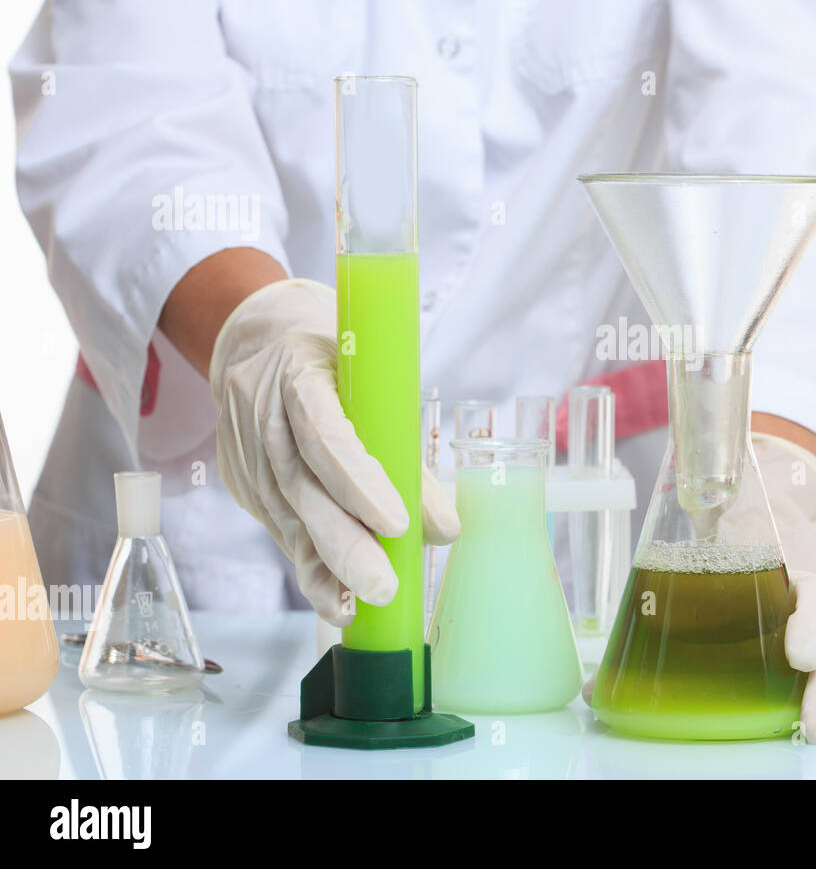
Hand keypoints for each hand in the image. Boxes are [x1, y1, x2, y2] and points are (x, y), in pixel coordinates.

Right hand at [208, 279, 457, 623]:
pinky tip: (333, 597)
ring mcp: (243, 448)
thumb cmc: (335, 354)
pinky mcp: (241, 480)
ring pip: (285, 514)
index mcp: (297, 370)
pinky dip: (307, 563)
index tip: (397, 523)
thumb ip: (406, 450)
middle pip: (301, 486)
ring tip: (358, 606)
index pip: (325, 433)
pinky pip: (276, 524)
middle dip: (343, 544)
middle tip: (383, 587)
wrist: (257, 340)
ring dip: (323, 567)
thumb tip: (444, 529)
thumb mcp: (375, 378)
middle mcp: (260, 410)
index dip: (358, 481)